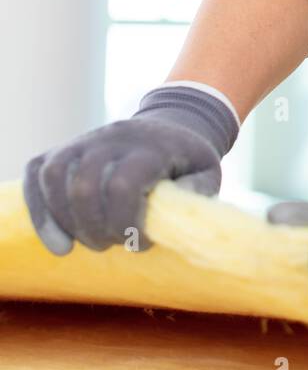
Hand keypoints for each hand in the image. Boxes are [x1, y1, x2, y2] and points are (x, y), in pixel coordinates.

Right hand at [23, 84, 238, 254]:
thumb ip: (197, 193)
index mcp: (149, 146)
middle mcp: (112, 138)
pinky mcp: (64, 149)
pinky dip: (41, 211)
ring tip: (88, 243)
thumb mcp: (207, 172)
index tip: (140, 242)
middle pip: (84, 186)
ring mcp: (85, 141)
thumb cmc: (187, 159)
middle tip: (113, 244)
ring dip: (66, 221)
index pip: (122, 186)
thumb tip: (173, 216)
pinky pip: (38, 174)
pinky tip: (58, 243)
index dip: (126, 223)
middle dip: (96, 228)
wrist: (170, 126)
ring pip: (55, 177)